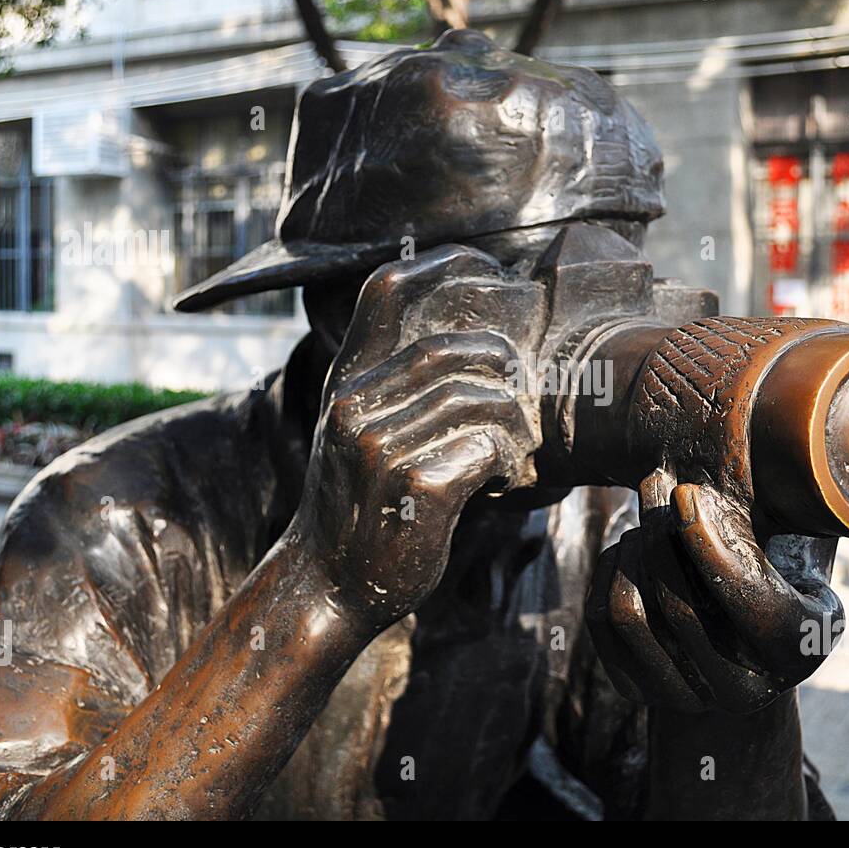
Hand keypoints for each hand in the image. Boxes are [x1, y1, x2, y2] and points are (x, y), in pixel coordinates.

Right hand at [288, 246, 536, 634]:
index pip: (386, 288)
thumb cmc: (362, 505)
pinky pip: (483, 449)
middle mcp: (354, 403)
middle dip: (501, 368)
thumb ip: (398, 388)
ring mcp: (379, 445)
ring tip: (516, 450)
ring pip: (477, 400)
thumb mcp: (361, 432)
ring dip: (512, 424)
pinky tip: (500, 480)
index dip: (443, 263)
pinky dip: (506, 462)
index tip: (492, 266)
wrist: (326, 584)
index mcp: (346, 379)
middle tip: (522, 401)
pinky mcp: (413, 488)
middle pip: (450, 349)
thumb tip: (481, 350)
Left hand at [586, 470, 843, 713]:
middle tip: (654, 481)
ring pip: (629, 612)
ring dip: (632, 550)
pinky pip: (600, 619)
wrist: (744, 645)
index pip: (751, 602)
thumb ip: (788, 516)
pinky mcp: (638, 690)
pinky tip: (628, 546)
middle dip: (660, 531)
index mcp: (800, 650)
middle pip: (679, 604)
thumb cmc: (782, 568)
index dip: (711, 545)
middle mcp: (745, 690)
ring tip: (647, 521)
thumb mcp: (800, 542)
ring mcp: (688, 698)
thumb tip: (775, 456)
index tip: (686, 491)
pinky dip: (608, 569)